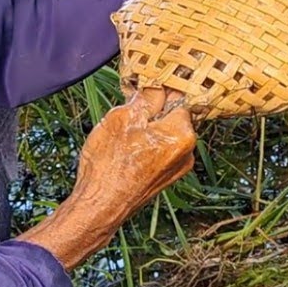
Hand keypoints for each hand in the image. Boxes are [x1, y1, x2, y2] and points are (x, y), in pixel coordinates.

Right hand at [18, 89, 195, 269]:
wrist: (99, 207)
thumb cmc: (108, 165)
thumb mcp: (122, 118)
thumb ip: (145, 98)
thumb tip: (158, 84)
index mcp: (182, 133)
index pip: (178, 95)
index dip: (160, 85)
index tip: (146, 79)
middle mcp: (187, 151)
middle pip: (173, 115)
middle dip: (153, 107)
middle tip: (128, 104)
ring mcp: (178, 167)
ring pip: (165, 133)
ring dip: (148, 126)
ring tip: (123, 129)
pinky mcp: (166, 177)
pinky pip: (160, 150)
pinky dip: (147, 143)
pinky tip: (126, 146)